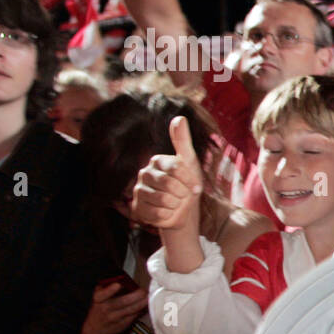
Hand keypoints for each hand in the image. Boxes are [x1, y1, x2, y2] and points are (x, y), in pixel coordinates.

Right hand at [80, 281, 147, 333]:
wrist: (95, 329)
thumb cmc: (99, 308)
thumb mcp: (98, 296)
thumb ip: (106, 286)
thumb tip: (121, 278)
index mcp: (98, 299)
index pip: (102, 295)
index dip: (110, 290)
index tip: (118, 285)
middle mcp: (105, 309)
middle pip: (121, 302)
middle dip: (135, 296)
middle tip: (144, 290)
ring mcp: (114, 318)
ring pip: (130, 310)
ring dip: (142, 303)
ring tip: (149, 297)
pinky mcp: (122, 325)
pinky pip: (134, 316)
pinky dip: (141, 310)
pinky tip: (147, 305)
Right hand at [132, 115, 203, 231]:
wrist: (183, 211)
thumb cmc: (188, 185)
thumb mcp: (190, 162)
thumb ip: (183, 140)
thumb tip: (179, 117)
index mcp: (157, 161)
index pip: (177, 168)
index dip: (190, 180)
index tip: (195, 187)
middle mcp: (144, 174)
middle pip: (170, 185)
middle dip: (183, 194)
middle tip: (184, 196)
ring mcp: (139, 192)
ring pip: (164, 200)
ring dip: (176, 205)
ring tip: (176, 203)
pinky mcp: (137, 209)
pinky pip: (158, 214)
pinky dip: (168, 216)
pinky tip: (168, 212)